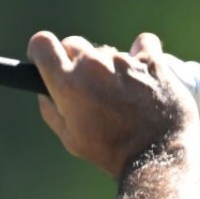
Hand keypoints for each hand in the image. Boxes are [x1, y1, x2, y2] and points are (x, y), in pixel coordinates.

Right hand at [28, 31, 199, 177]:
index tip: (48, 60)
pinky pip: (144, 43)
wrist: (158, 156)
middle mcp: (93, 66)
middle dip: (74, 61)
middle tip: (87, 86)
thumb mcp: (70, 139)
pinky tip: (142, 71)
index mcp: (68, 84)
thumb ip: (51, 111)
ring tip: (122, 95)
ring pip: (108, 51)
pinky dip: (141, 54)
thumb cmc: (111, 153)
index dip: (41, 50)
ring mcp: (124, 61)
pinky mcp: (152, 61)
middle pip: (73, 44)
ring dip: (109, 67)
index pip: (42, 43)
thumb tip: (45, 92)